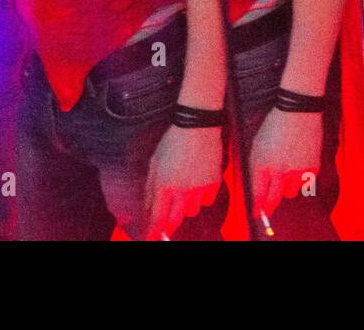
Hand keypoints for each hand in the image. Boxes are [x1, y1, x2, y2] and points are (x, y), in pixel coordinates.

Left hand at [143, 125, 222, 239]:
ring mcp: (200, 187)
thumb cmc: (173, 141)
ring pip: (192, 211)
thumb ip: (151, 187)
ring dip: (185, 207)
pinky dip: (202, 198)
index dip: (154, 232)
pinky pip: (208, 200)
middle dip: (169, 223)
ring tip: (183, 193)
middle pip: (176, 219)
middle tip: (166, 222)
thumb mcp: (155, 162)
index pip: (158, 217)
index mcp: (165, 184)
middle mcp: (182, 190)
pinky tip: (198, 186)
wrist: (198, 126)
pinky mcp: (214, 182)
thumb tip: (149, 206)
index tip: (151, 239)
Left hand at [249, 108, 322, 218]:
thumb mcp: (257, 145)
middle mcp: (280, 170)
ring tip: (286, 175)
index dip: (257, 206)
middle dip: (270, 205)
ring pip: (290, 192)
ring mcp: (297, 170)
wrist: (298, 111)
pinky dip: (301, 178)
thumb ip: (256, 167)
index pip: (258, 194)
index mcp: (262, 164)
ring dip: (287, 188)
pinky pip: (305, 183)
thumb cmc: (274, 125)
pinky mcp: (312, 166)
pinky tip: (298, 165)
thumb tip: (257, 186)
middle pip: (274, 199)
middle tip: (268, 209)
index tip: (256, 213)